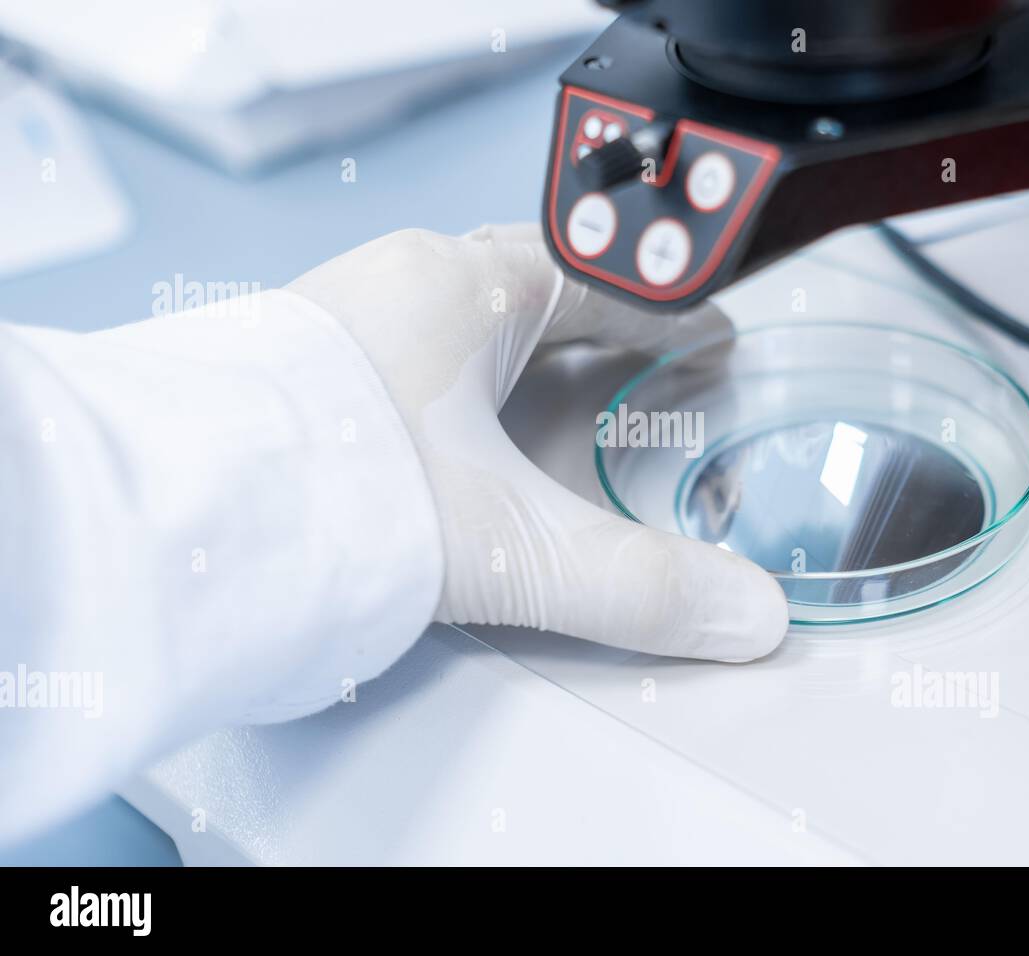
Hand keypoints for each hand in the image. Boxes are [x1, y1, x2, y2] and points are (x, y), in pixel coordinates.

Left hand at [287, 225, 787, 660]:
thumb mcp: (516, 544)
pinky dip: (438, 390)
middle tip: (636, 362)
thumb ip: (639, 585)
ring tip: (544, 403)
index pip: (595, 282)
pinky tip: (439, 441)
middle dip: (587, 324)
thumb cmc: (332, 488)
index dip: (664, 311)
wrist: (172, 519)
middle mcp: (394, 289)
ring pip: (448, 322)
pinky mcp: (290, 372)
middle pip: (523, 290)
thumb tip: (743, 616)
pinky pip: (392, 359)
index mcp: (462, 292)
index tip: (705, 330)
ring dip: (504, 355)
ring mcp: (335, 324)